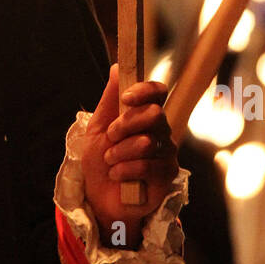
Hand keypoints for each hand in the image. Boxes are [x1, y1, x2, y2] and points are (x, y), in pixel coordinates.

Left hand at [81, 64, 177, 244]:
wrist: (99, 197)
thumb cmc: (99, 161)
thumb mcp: (97, 127)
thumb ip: (110, 99)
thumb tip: (118, 66)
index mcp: (144, 115)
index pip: (158, 93)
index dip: (145, 90)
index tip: (127, 97)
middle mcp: (160, 131)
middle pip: (154, 114)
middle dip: (126, 124)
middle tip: (111, 137)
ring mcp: (166, 153)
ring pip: (148, 141)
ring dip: (120, 152)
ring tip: (111, 161)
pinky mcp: (167, 176)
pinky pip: (148, 165)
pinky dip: (125, 170)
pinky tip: (117, 175)